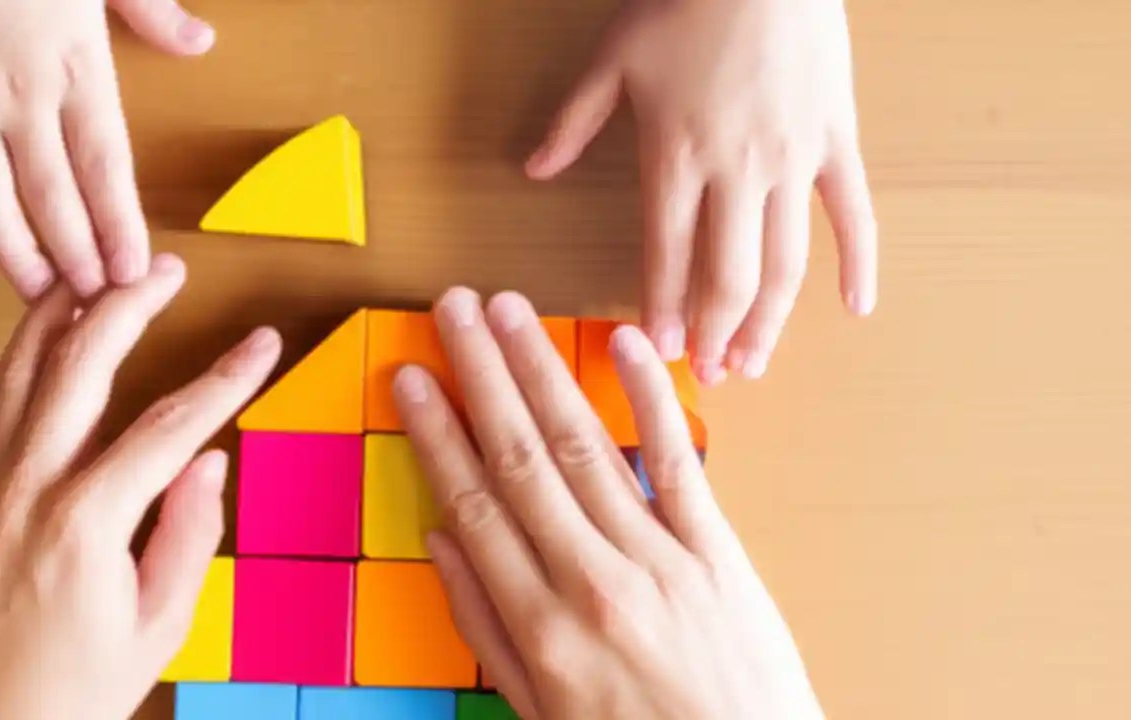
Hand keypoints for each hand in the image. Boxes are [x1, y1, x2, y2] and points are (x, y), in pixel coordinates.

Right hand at [0, 0, 215, 299]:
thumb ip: (154, 13)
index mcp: (78, 72)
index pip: (106, 168)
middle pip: (55, 198)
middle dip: (77, 258)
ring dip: (13, 253)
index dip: (120, 227)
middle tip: (94, 306)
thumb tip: (202, 46)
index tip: (136, 275)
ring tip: (35, 295)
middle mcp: (24, 99)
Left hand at [0, 255, 281, 719]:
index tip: (263, 342)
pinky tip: (31, 349)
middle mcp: (25, 488)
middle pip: (80, 362)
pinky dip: (10, 364)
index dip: (228, 375)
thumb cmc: (62, 701)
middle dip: (128, 303)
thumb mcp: (155, 629)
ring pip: (17, 369)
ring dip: (59, 313)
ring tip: (94, 275)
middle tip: (165, 269)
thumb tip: (209, 461)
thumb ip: (188, 534)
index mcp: (86, 522)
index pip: (173, 423)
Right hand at [394, 288, 822, 719]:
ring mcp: (659, 560)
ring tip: (511, 312)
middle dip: (483, 376)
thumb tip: (442, 541)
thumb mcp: (538, 711)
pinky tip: (624, 344)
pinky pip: (679, 462)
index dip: (438, 434)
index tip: (413, 379)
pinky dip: (651, 399)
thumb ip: (485, 626)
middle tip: (454, 310)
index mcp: (540, 627)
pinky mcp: (718, 552)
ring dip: (543, 371)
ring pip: (585, 447)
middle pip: (522, 458)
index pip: (474, 504)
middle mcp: (591, 582)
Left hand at [527, 0, 876, 383]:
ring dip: (770, 321)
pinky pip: (853, 214)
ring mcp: (794, 161)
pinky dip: (859, 264)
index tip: (660, 354)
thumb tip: (535, 169)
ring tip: (754, 362)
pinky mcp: (837, 141)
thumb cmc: (684, 0)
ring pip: (787, 262)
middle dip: (715, 334)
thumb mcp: (613, 58)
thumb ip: (573, 123)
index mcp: (676, 156)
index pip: (667, 255)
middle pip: (729, 276)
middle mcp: (737, 171)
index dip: (664, 311)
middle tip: (706, 376)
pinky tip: (857, 309)